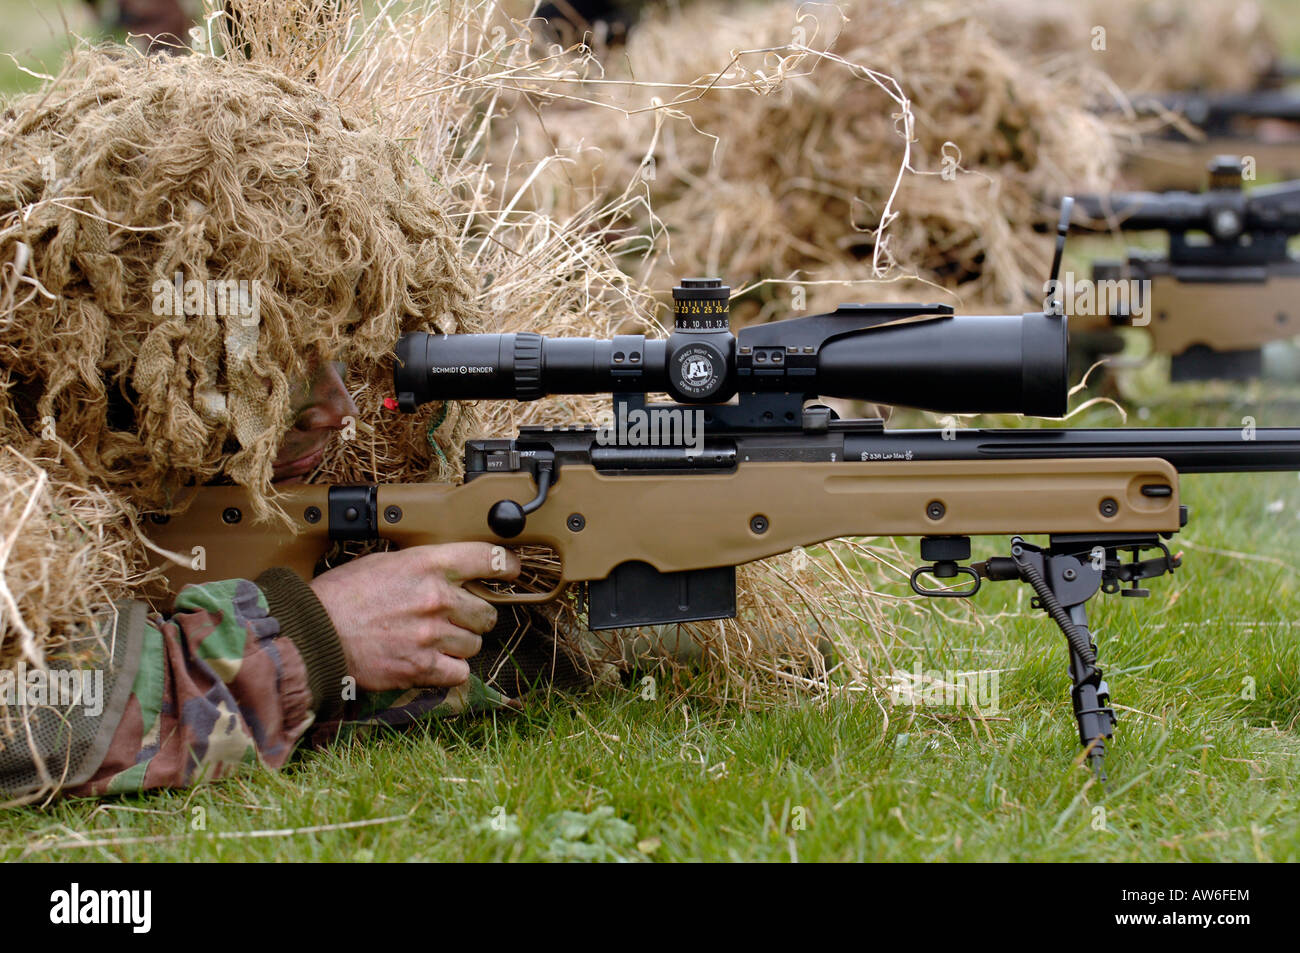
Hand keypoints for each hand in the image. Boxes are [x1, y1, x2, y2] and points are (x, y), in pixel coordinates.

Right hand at [308, 543, 519, 690]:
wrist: (314, 633)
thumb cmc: (342, 596)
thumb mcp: (385, 562)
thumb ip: (423, 566)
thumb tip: (452, 573)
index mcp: (428, 564)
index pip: (489, 559)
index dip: (506, 565)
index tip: (510, 571)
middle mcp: (436, 598)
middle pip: (487, 612)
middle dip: (473, 617)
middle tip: (451, 619)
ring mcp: (431, 634)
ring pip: (475, 644)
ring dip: (459, 645)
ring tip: (432, 641)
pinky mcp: (422, 667)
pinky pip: (459, 672)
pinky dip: (449, 670)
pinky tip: (429, 661)